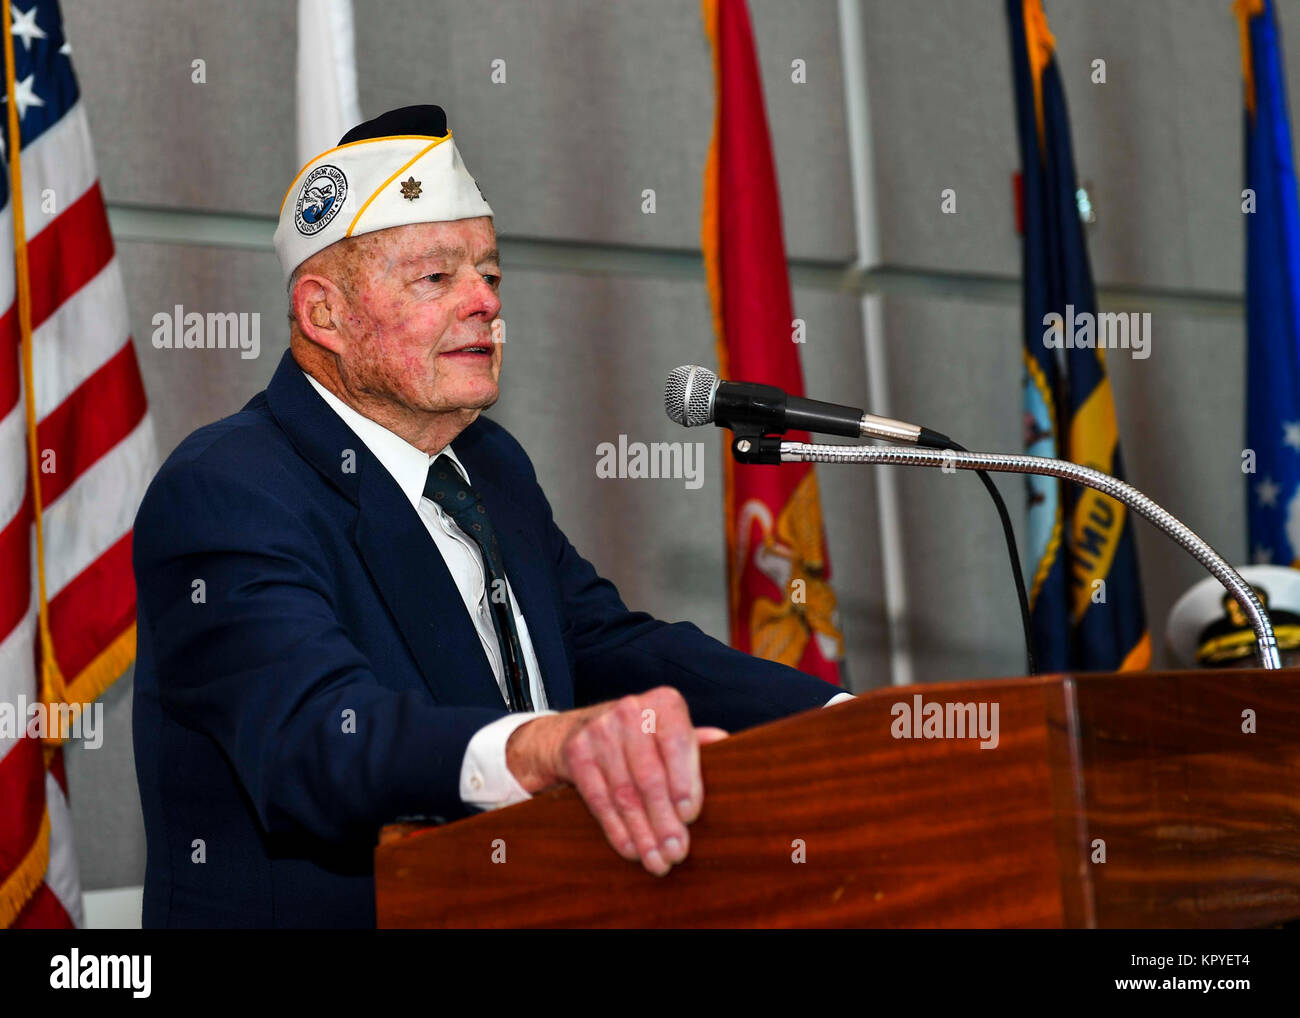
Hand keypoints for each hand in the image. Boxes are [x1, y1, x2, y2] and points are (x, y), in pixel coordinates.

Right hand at [505, 686, 727, 875]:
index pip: (678, 744)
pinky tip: (632, 849)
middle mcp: (630, 711)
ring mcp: (599, 731)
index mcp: (663, 703)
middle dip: (665, 821)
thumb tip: (726, 743)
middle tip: (677, 852)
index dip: (685, 783)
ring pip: (625, 794)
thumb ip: (696, 741)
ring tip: (658, 860)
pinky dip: (617, 830)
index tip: (690, 816)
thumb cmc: (644, 735)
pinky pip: (599, 800)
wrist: (583, 728)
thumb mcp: (672, 731)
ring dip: (643, 834)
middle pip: (650, 777)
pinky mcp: (577, 753)